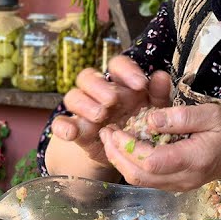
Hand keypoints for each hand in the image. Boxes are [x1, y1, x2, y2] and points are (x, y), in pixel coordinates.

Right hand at [50, 55, 171, 169]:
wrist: (125, 154)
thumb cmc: (142, 126)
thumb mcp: (155, 112)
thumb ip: (159, 95)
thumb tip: (161, 76)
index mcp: (121, 84)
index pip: (117, 65)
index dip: (126, 70)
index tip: (141, 85)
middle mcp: (99, 93)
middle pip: (88, 76)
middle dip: (99, 86)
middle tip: (113, 100)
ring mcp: (84, 111)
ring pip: (73, 96)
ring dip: (84, 104)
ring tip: (100, 115)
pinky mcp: (75, 130)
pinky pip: (59, 123)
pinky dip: (62, 127)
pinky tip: (71, 133)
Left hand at [100, 103, 220, 191]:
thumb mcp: (212, 114)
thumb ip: (181, 117)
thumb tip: (150, 120)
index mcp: (194, 159)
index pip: (153, 161)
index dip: (129, 146)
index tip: (116, 128)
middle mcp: (182, 178)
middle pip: (139, 175)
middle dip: (117, 154)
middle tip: (105, 131)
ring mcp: (176, 185)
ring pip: (138, 180)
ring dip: (119, 160)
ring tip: (109, 137)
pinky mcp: (171, 185)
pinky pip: (144, 179)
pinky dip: (128, 163)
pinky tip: (123, 146)